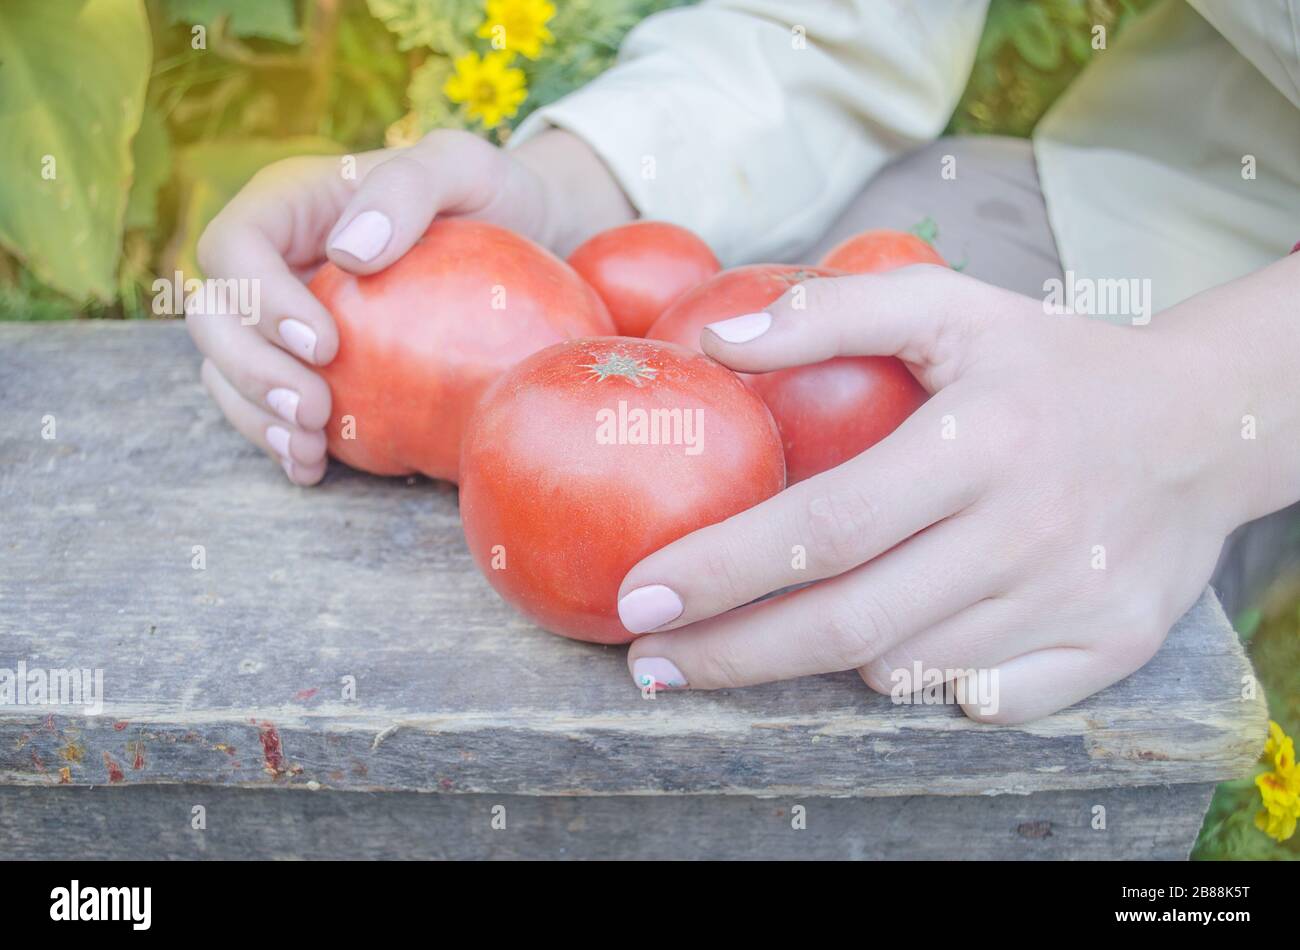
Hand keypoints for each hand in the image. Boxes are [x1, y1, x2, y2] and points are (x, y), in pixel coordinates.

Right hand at [187, 129, 632, 483]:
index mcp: (289, 205)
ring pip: (227, 369)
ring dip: (257, 415)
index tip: (326, 344)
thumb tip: (350, 252)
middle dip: (251, 370)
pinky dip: (281, 440)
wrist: (520, 236)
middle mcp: (273, 262)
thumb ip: (407, 187)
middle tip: (315, 410)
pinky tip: (313, 466)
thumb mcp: (462, 165)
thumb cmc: (487, 193)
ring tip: (309, 446)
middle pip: (215, 318)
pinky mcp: (310, 367)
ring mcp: (284, 319)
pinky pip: (269, 407)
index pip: (234, 248)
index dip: (260, 301)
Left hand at [621, 265, 1263, 722]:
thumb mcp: (951, 306)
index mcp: (980, 442)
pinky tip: (900, 643)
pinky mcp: (1110, 650)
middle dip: (733, 655)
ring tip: (774, 627)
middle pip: (850, 623)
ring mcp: (1072, 601)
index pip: (823, 527)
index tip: (640, 597)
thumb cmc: (1047, 363)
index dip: (721, 569)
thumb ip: (834, 312)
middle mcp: (1026, 531)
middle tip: (651, 666)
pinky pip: (981, 702)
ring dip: (825, 657)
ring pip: (905, 669)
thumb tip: (714, 343)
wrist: (1199, 423)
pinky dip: (925, 684)